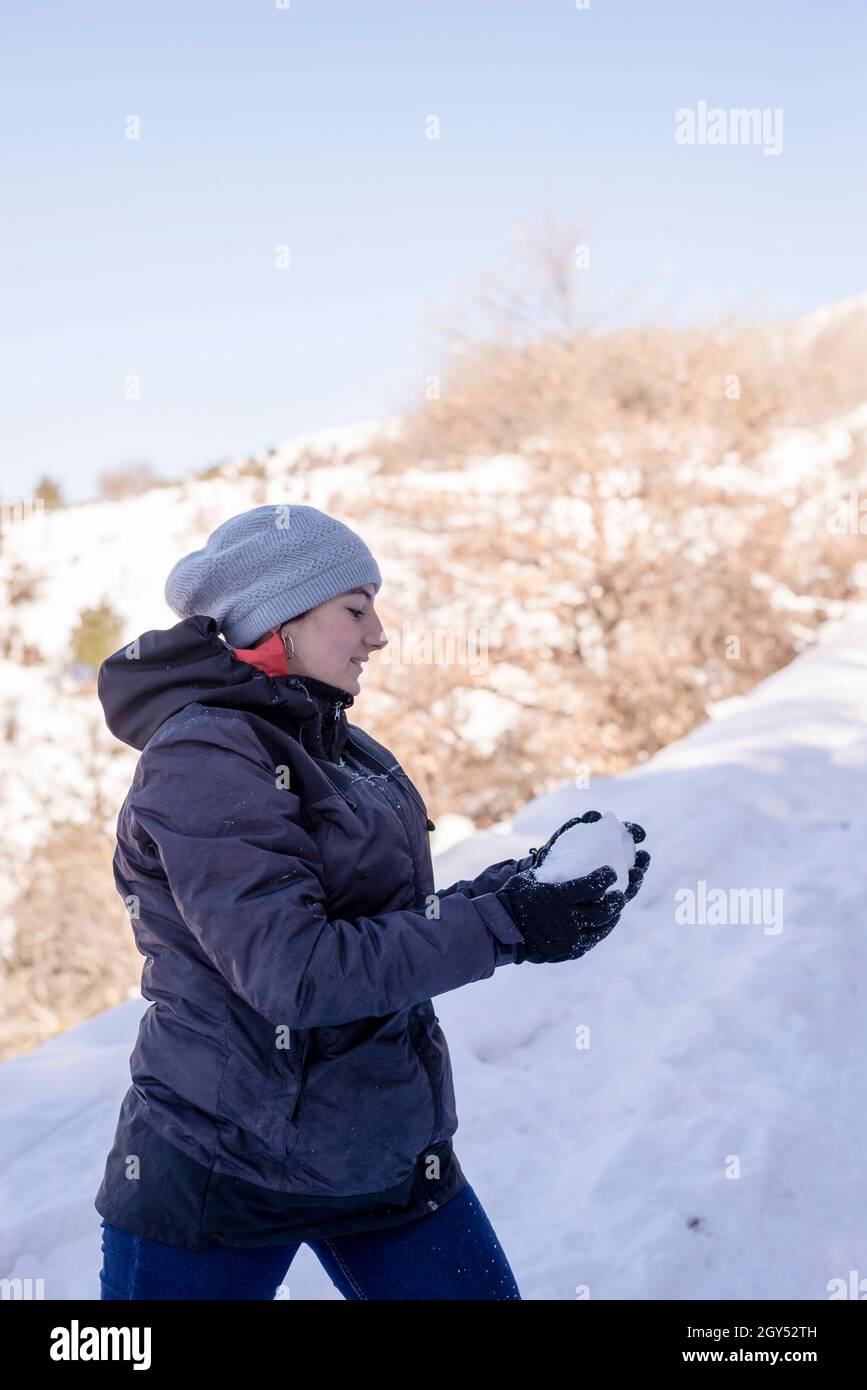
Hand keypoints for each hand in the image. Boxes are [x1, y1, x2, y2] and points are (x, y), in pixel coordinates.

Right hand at [499, 811, 650, 963]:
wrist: (500, 929)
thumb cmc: (514, 897)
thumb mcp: (532, 877)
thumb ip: (553, 871)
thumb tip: (566, 854)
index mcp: (560, 896)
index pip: (594, 885)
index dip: (606, 877)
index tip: (611, 872)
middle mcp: (568, 919)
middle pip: (604, 910)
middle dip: (617, 900)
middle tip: (620, 894)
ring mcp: (569, 938)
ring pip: (600, 928)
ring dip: (611, 918)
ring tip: (615, 910)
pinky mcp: (567, 951)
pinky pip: (589, 942)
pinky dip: (598, 933)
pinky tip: (601, 926)